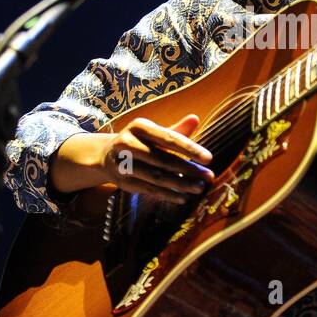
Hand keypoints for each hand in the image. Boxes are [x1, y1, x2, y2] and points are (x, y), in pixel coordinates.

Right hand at [51, 113, 214, 203]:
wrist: (107, 156)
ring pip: (156, 177)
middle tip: (208, 176)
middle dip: (188, 169)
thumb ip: (176, 129)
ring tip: (199, 188)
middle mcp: (127, 143)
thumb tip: (195, 118)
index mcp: (138, 126)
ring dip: (180, 184)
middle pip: (162, 159)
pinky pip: (149, 190)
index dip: (189, 148)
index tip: (209, 158)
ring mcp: (122, 164)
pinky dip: (167, 195)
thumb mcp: (155, 132)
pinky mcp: (122, 182)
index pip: (167, 138)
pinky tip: (183, 198)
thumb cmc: (140, 142)